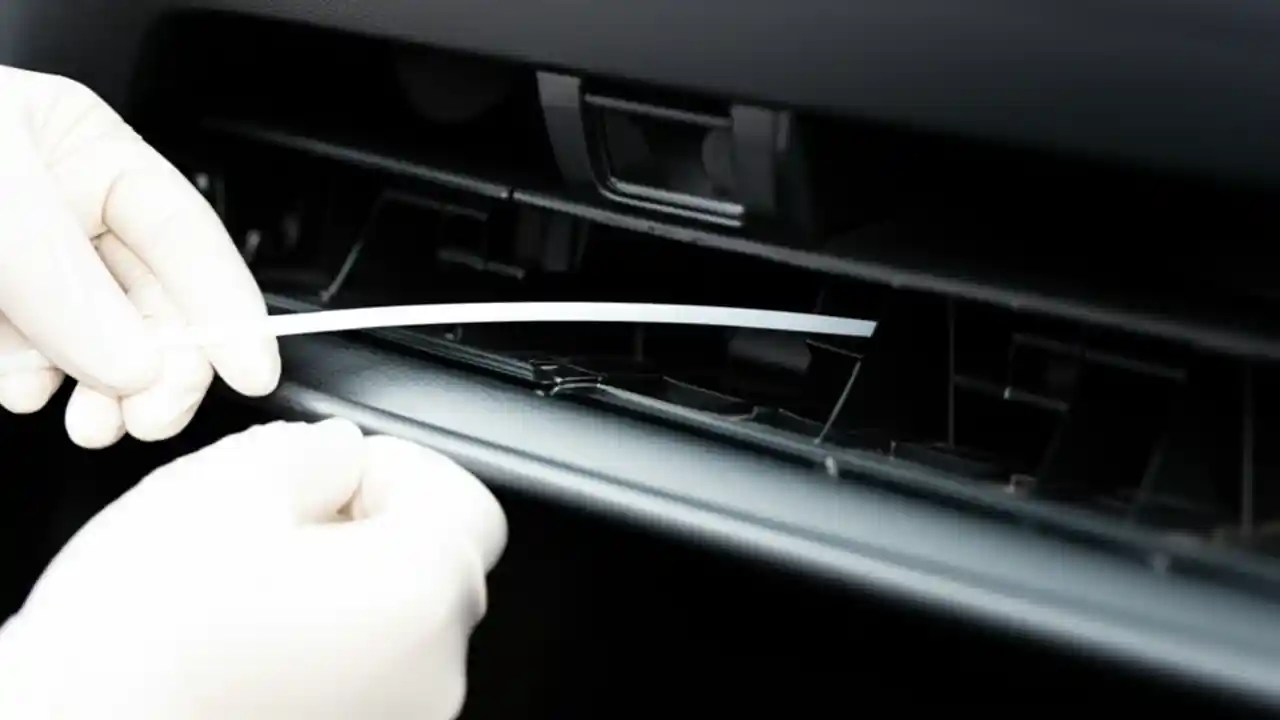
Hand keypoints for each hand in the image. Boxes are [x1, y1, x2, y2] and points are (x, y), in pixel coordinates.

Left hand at [0, 65, 278, 446]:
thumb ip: (58, 273)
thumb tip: (134, 355)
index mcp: (82, 150)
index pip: (185, 234)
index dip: (228, 304)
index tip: (254, 370)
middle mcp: (60, 209)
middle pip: (152, 299)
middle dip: (163, 363)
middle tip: (153, 413)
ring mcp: (21, 266)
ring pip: (100, 341)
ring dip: (106, 389)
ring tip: (94, 420)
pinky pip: (34, 362)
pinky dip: (39, 385)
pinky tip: (29, 388)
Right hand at [0, 419, 506, 718]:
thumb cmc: (141, 640)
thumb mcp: (227, 484)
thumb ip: (314, 450)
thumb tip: (340, 454)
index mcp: (421, 593)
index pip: (467, 502)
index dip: (400, 469)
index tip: (341, 470)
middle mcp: (430, 669)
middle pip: (434, 563)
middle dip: (368, 526)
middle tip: (284, 518)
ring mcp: (398, 718)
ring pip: (396, 622)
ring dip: (343, 587)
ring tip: (251, 583)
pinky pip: (364, 675)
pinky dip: (323, 645)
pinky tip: (249, 637)